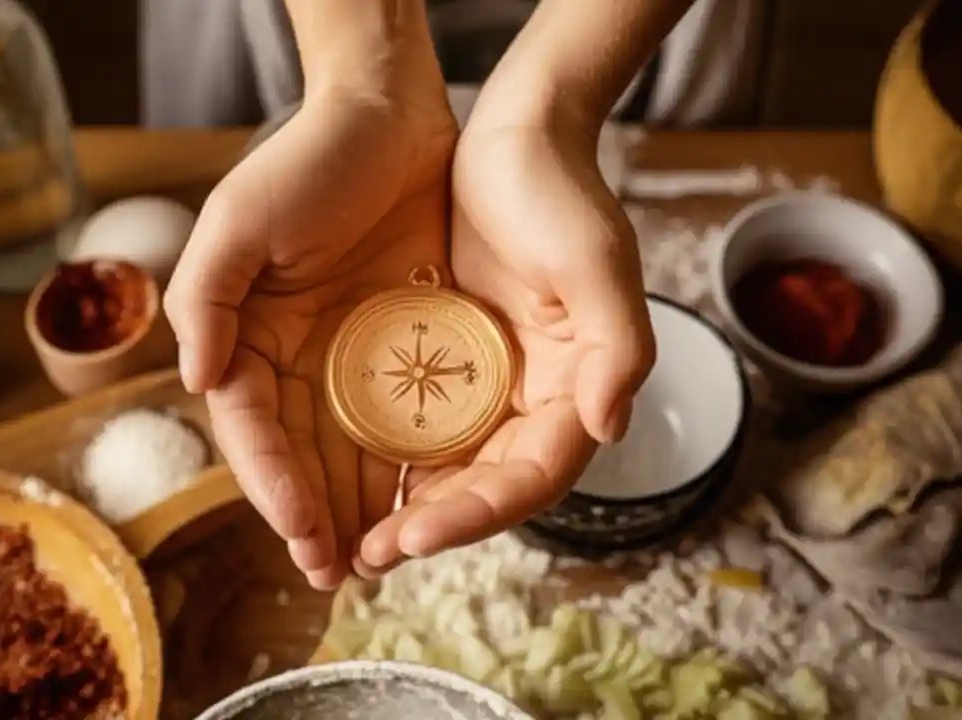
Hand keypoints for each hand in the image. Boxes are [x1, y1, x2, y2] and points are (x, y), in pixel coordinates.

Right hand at [164, 90, 456, 589]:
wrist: (389, 114)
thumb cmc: (306, 161)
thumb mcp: (240, 220)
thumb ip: (205, 298)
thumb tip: (198, 382)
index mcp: (249, 337)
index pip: (253, 427)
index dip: (271, 483)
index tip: (300, 530)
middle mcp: (295, 356)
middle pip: (301, 453)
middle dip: (314, 517)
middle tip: (336, 575)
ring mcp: (351, 356)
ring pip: (351, 448)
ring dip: (358, 507)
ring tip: (374, 561)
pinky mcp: (405, 345)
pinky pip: (405, 415)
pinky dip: (408, 461)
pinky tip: (421, 502)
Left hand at [357, 118, 656, 571]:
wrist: (516, 137)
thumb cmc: (559, 193)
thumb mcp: (596, 262)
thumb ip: (617, 347)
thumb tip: (607, 430)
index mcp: (578, 388)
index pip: (534, 477)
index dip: (478, 514)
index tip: (414, 534)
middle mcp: (537, 400)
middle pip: (488, 488)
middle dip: (433, 527)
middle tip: (367, 556)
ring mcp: (492, 386)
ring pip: (451, 470)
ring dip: (406, 509)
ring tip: (349, 542)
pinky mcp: (452, 364)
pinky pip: (421, 428)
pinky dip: (389, 460)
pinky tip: (344, 480)